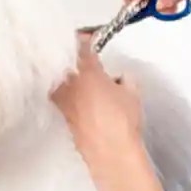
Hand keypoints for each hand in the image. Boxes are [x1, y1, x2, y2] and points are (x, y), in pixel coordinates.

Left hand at [51, 34, 147, 190]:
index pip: (80, 47)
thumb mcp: (132, 93)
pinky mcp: (63, 117)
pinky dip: (65, 93)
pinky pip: (60, 97)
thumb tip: (119, 78)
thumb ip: (125, 79)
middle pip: (62, 62)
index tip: (87, 38)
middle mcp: (70, 84)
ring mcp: (63, 101)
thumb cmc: (123, 121)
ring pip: (58, 80)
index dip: (83, 40)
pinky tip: (77, 97)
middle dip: (70, 56)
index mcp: (88, 72)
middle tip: (80, 55)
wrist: (111, 153)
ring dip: (64, 75)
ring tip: (75, 75)